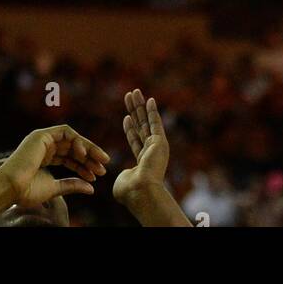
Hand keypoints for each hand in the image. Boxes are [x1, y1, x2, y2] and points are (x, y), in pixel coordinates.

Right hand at [0, 125, 108, 207]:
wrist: (10, 188)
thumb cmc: (27, 191)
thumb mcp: (55, 188)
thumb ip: (72, 185)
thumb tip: (92, 188)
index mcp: (45, 157)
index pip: (70, 158)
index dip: (84, 166)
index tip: (96, 176)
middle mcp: (45, 146)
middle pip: (73, 148)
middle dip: (90, 157)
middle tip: (104, 167)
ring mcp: (43, 139)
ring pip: (73, 139)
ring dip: (88, 149)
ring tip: (100, 162)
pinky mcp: (43, 135)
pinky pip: (66, 132)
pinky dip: (77, 141)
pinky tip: (84, 155)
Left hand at [113, 90, 169, 208]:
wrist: (141, 192)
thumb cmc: (129, 191)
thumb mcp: (123, 180)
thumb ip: (124, 174)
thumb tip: (126, 173)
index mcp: (143, 162)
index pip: (136, 141)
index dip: (130, 128)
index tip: (126, 116)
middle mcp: (151, 152)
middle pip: (141, 126)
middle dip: (135, 111)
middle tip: (130, 97)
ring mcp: (156, 146)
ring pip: (146, 121)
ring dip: (139, 106)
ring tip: (135, 92)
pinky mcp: (159, 141)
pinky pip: (155, 122)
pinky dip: (152, 111)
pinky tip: (149, 99)